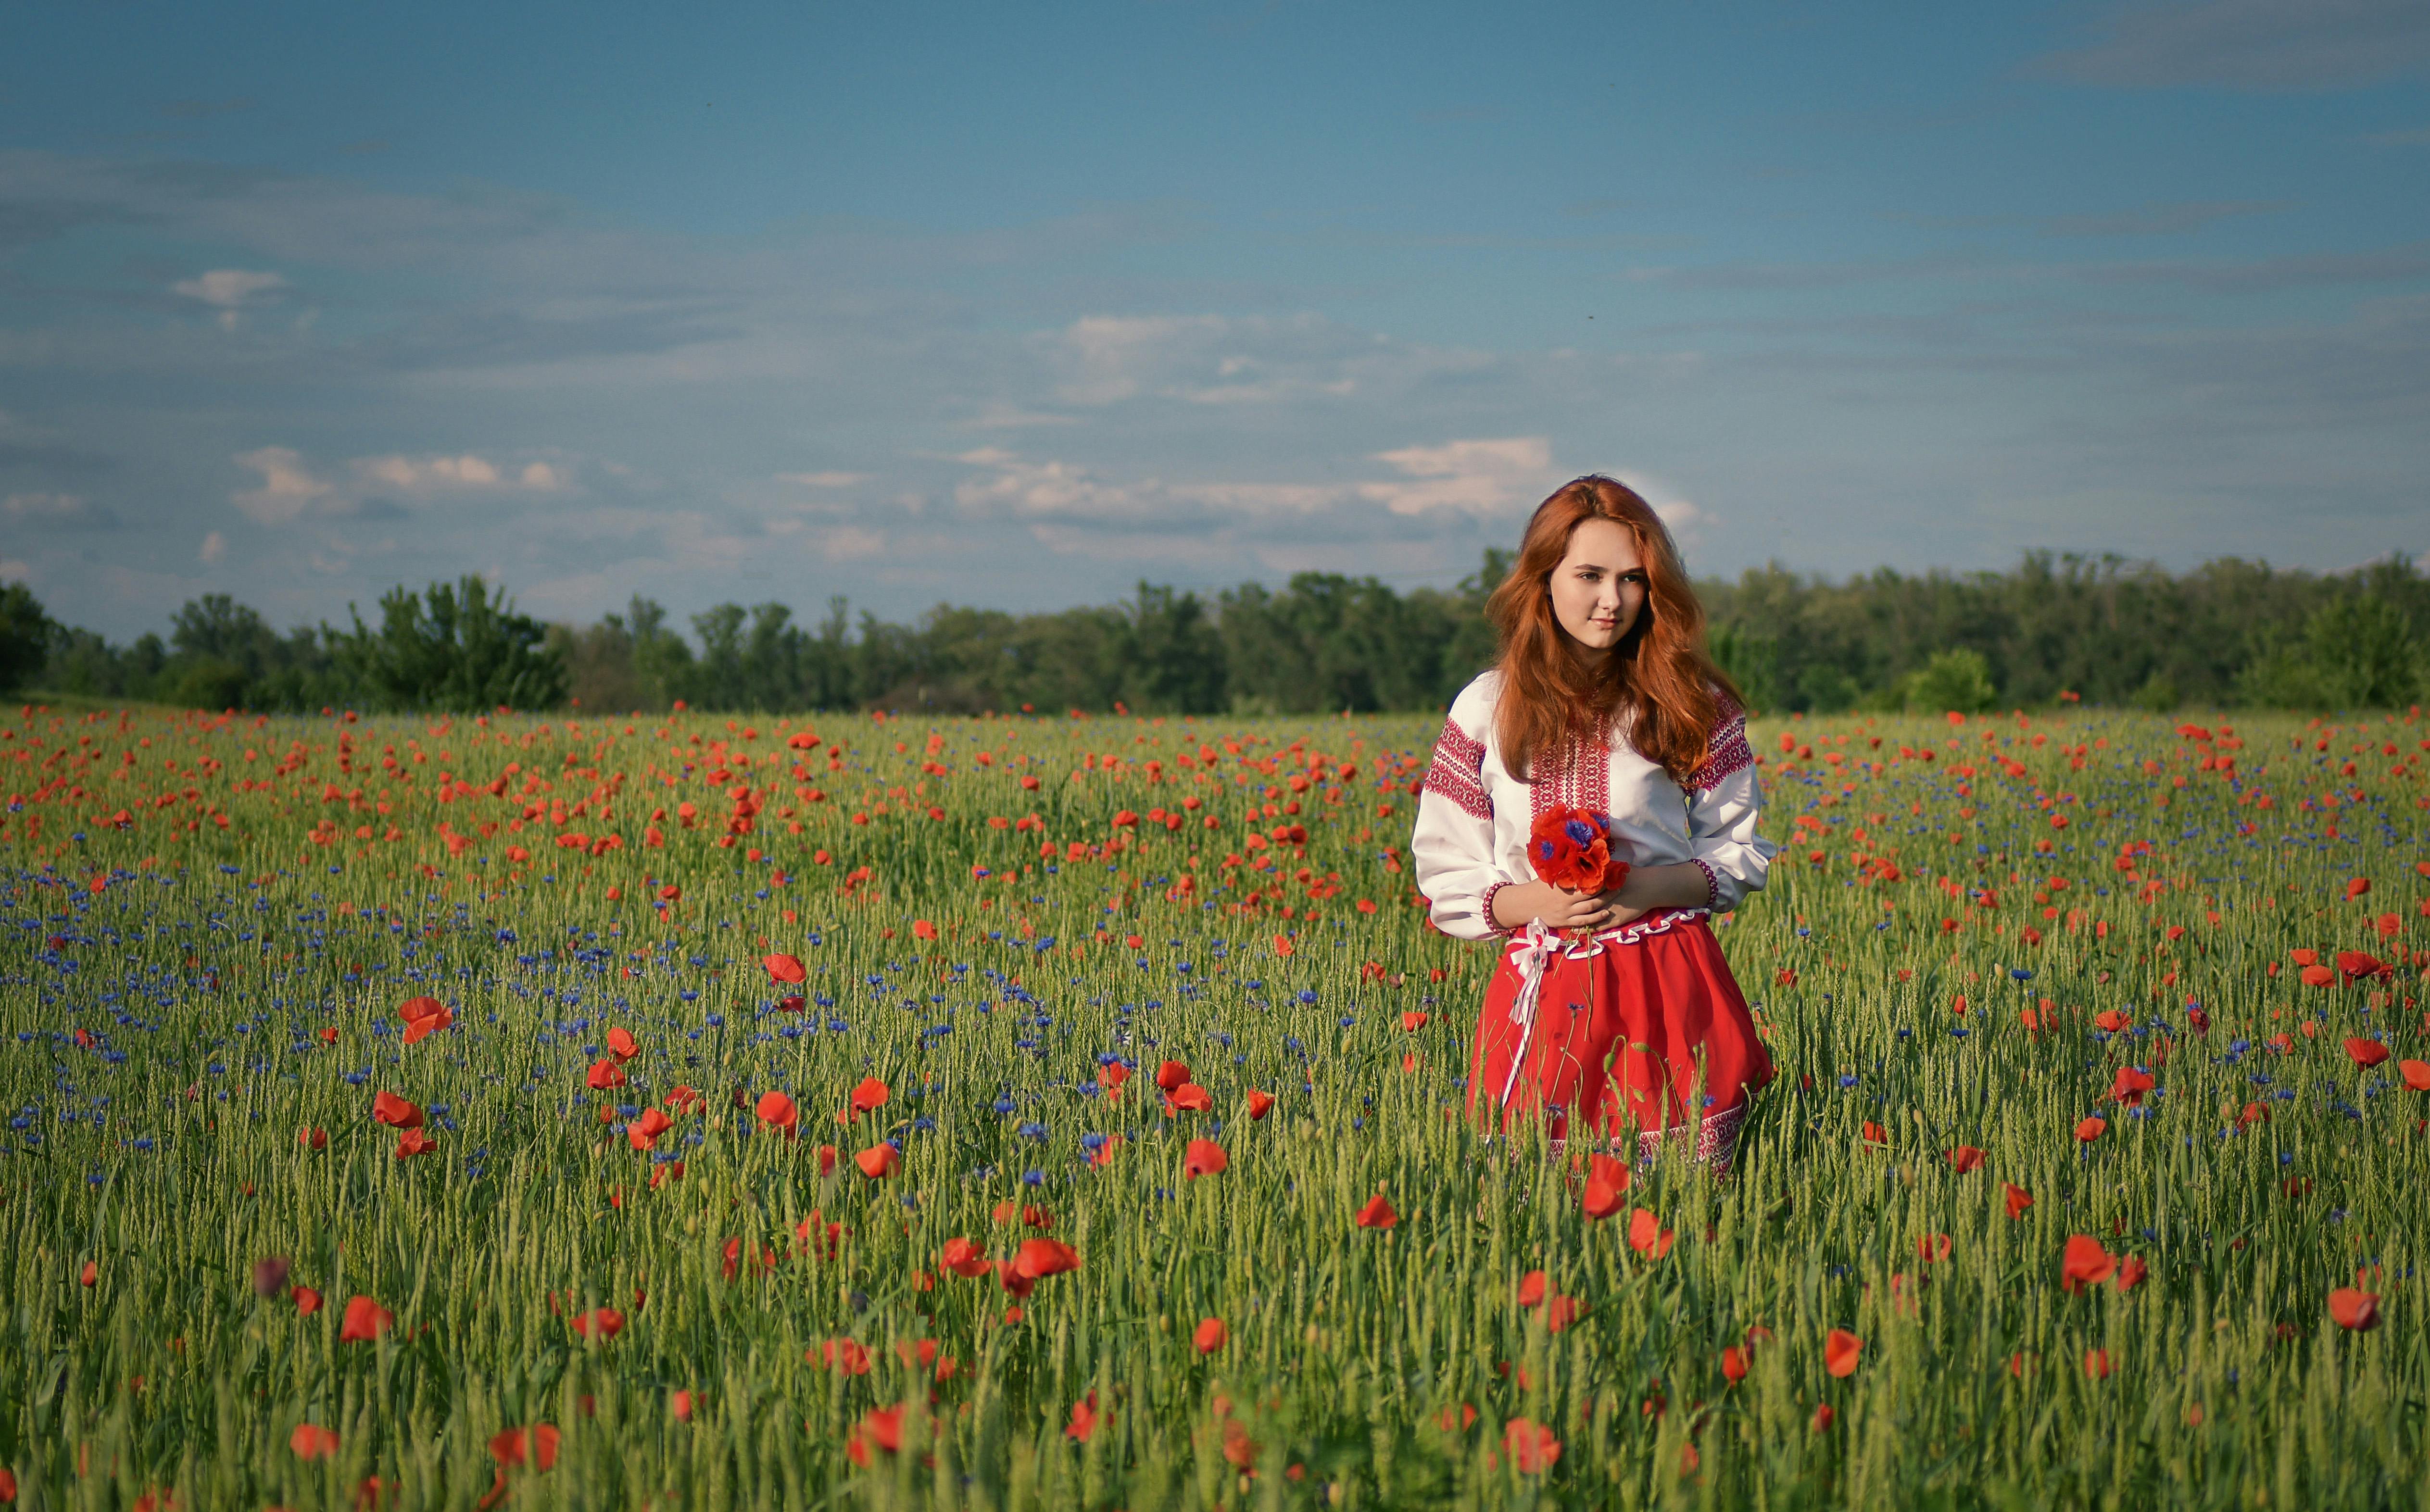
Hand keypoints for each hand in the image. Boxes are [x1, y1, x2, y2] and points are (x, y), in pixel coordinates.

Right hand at [1492, 880, 1642, 933]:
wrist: (1523, 905)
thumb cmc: (1536, 887)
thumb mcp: (1549, 875)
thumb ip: (1562, 869)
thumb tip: (1574, 853)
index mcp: (1563, 885)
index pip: (1585, 880)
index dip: (1599, 876)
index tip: (1610, 871)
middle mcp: (1566, 899)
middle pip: (1592, 894)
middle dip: (1607, 889)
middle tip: (1619, 883)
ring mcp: (1566, 912)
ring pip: (1590, 908)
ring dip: (1605, 902)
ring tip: (1617, 896)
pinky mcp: (1565, 922)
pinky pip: (1584, 922)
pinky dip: (1596, 918)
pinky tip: (1606, 913)